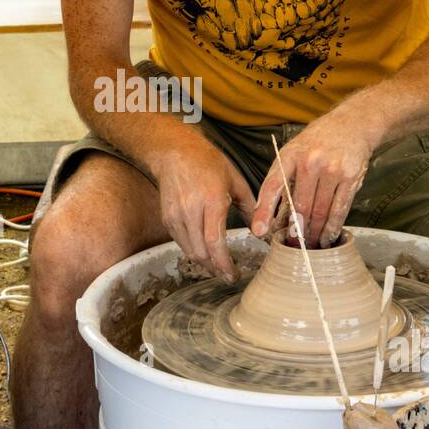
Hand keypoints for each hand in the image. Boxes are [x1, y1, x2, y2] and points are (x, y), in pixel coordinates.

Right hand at [151, 136, 255, 282]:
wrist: (175, 153)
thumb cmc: (208, 163)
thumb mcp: (236, 181)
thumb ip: (250, 207)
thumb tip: (261, 230)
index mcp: (211, 200)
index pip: (215, 242)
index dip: (224, 263)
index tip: (235, 274)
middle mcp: (190, 211)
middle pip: (201, 252)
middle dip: (217, 269)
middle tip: (230, 276)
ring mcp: (176, 216)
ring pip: (190, 252)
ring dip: (205, 264)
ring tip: (219, 267)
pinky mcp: (168, 219)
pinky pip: (182, 243)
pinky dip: (195, 251)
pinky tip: (206, 252)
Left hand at [250, 109, 378, 247]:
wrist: (350, 125)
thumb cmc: (316, 143)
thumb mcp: (293, 153)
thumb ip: (281, 180)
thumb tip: (269, 216)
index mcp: (290, 156)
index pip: (272, 187)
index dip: (264, 212)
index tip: (259, 232)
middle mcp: (311, 162)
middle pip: (300, 206)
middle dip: (295, 231)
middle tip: (293, 246)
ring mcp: (333, 169)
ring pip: (320, 212)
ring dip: (314, 233)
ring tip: (310, 246)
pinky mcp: (351, 177)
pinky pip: (339, 210)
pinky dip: (332, 228)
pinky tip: (327, 237)